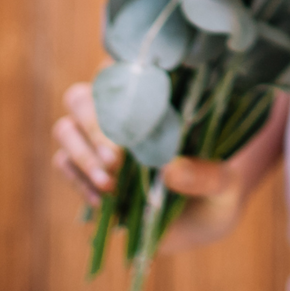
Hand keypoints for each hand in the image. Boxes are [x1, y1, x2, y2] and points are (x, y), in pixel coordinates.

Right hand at [52, 81, 245, 250]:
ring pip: (66, 129)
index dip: (118, 75)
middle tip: (118, 159)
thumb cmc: (219, 190)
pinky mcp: (88, 172)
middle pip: (82, 96)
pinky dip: (78, 180)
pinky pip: (64, 164)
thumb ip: (205, 176)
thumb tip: (170, 170)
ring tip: (110, 183)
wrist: (203, 223)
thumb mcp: (225, 184)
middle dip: (95, 125)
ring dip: (83, 154)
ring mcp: (100, 141)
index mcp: (160, 96)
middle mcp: (123, 112)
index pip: (125, 66)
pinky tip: (103, 199)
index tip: (133, 99)